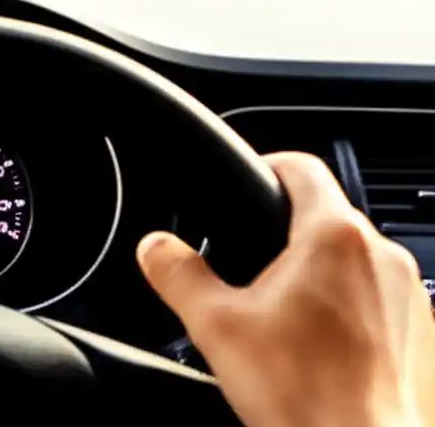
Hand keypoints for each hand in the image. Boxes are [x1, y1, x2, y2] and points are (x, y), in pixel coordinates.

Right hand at [137, 152, 434, 426]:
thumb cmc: (304, 397)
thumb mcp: (214, 326)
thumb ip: (177, 273)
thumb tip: (155, 247)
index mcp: (334, 237)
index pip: (300, 167)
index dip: (266, 166)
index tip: (250, 181)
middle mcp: (384, 257)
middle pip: (327, 218)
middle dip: (287, 238)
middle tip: (250, 276)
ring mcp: (413, 297)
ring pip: (356, 264)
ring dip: (322, 279)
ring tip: (285, 324)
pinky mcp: (426, 335)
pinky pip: (384, 304)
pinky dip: (353, 315)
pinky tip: (321, 354)